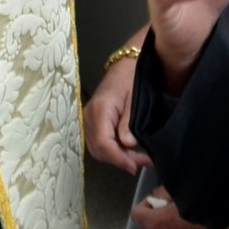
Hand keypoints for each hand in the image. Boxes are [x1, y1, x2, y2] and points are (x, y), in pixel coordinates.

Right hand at [83, 45, 150, 174]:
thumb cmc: (132, 76)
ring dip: (115, 157)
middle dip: (119, 160)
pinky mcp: (92, 119)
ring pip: (97, 149)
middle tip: (140, 163)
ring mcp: (88, 118)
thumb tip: (127, 145)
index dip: (118, 158)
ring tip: (136, 159)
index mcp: (100, 110)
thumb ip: (129, 122)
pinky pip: (98, 141)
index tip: (134, 166)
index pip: (103, 144)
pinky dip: (111, 150)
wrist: (126, 62)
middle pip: (98, 150)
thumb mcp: (135, 99)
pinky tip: (126, 151)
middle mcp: (89, 116)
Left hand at [131, 189, 228, 228]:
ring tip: (182, 225)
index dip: (144, 206)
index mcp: (157, 224)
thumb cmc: (208, 211)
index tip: (156, 202)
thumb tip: (156, 195)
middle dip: (152, 220)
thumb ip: (164, 192)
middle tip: (167, 212)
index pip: (136, 215)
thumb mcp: (184, 193)